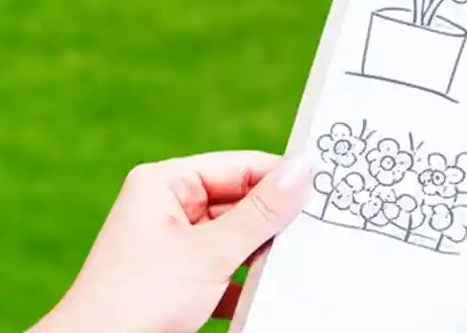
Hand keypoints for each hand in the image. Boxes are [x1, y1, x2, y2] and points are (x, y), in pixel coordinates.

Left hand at [31, 151, 311, 332]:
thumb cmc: (139, 300)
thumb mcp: (209, 253)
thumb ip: (260, 213)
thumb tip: (304, 169)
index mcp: (164, 183)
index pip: (238, 166)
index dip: (281, 178)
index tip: (327, 191)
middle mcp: (166, 208)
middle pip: (239, 203)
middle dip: (274, 223)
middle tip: (320, 233)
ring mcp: (170, 247)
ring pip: (234, 241)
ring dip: (262, 258)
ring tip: (298, 265)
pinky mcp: (176, 283)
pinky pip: (223, 273)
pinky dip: (244, 286)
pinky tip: (268, 296)